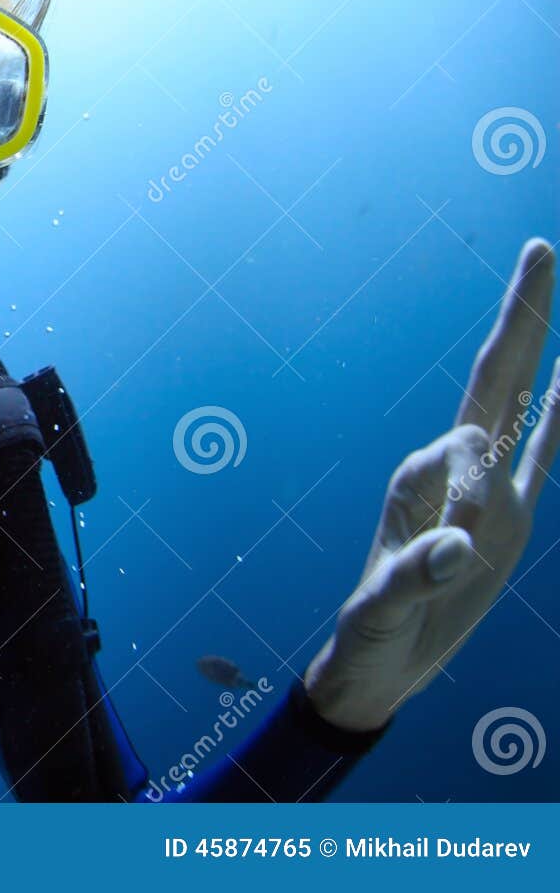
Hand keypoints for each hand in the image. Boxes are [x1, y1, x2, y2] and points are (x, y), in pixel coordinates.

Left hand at [304, 238, 556, 731]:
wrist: (381, 664)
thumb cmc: (372, 634)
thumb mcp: (381, 609)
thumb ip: (417, 575)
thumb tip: (463, 546)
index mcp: (420, 481)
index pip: (463, 449)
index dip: (472, 483)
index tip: (464, 541)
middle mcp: (454, 470)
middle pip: (495, 378)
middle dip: (521, 317)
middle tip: (541, 249)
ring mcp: (488, 488)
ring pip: (526, 402)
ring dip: (544, 345)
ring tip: (554, 282)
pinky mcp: (511, 517)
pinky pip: (550, 453)